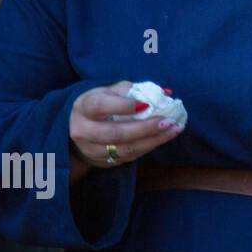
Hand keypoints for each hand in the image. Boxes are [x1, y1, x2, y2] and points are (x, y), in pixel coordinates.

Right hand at [68, 81, 182, 179]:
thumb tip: (164, 93)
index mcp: (84, 107)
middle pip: (115, 132)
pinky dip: (149, 147)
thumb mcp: (110, 91)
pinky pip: (129, 156)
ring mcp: (91, 149)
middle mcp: (83, 130)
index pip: (100, 106)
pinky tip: (163, 137)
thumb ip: (134, 90)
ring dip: (153, 140)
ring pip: (124, 148)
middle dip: (144, 128)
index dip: (123, 106)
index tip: (147, 104)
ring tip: (173, 129)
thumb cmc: (101, 104)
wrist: (78, 128)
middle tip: (168, 121)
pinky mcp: (102, 161)